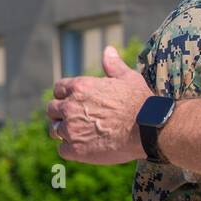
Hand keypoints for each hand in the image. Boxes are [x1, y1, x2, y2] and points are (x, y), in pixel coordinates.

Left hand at [48, 46, 151, 164]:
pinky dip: (71, 149)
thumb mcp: (128, 78)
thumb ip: (113, 65)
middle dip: (61, 114)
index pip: (58, 89)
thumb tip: (108, 50)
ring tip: (80, 135)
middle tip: (77, 120)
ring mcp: (71, 129)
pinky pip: (62, 150)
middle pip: (52, 110)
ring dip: (64, 132)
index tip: (75, 102)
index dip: (66, 96)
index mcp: (79, 87)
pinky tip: (85, 148)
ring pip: (54, 130)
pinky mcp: (75, 150)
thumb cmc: (140, 102)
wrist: (149, 129)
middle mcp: (70, 107)